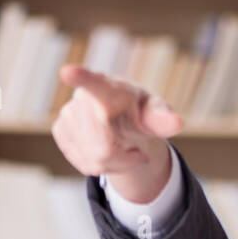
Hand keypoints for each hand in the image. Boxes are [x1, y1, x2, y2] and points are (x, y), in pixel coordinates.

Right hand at [50, 65, 183, 202]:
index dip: (80, 77)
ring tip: (124, 150)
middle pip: (101, 148)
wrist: (125, 118)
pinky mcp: (60, 130)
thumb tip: (177, 123)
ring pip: (93, 160)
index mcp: (110, 87)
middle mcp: (83, 96)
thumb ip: (163, 118)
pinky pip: (83, 163)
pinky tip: (106, 153)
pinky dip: (100, 167)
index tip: (67, 71)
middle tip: (138, 152)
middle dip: (123, 159)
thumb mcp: (156, 114)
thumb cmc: (143, 112)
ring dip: (114, 165)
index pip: (93, 83)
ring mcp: (67, 113)